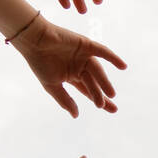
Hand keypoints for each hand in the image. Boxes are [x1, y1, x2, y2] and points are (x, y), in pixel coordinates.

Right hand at [11, 14, 126, 117]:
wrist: (34, 42)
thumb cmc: (40, 63)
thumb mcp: (52, 86)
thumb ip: (65, 100)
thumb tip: (76, 115)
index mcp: (71, 76)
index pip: (88, 91)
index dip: (98, 99)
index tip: (109, 109)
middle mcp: (79, 66)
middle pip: (94, 83)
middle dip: (102, 95)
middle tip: (112, 107)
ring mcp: (83, 55)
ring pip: (97, 71)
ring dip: (104, 82)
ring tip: (111, 94)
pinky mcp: (86, 44)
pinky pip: (102, 51)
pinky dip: (113, 58)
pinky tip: (123, 66)